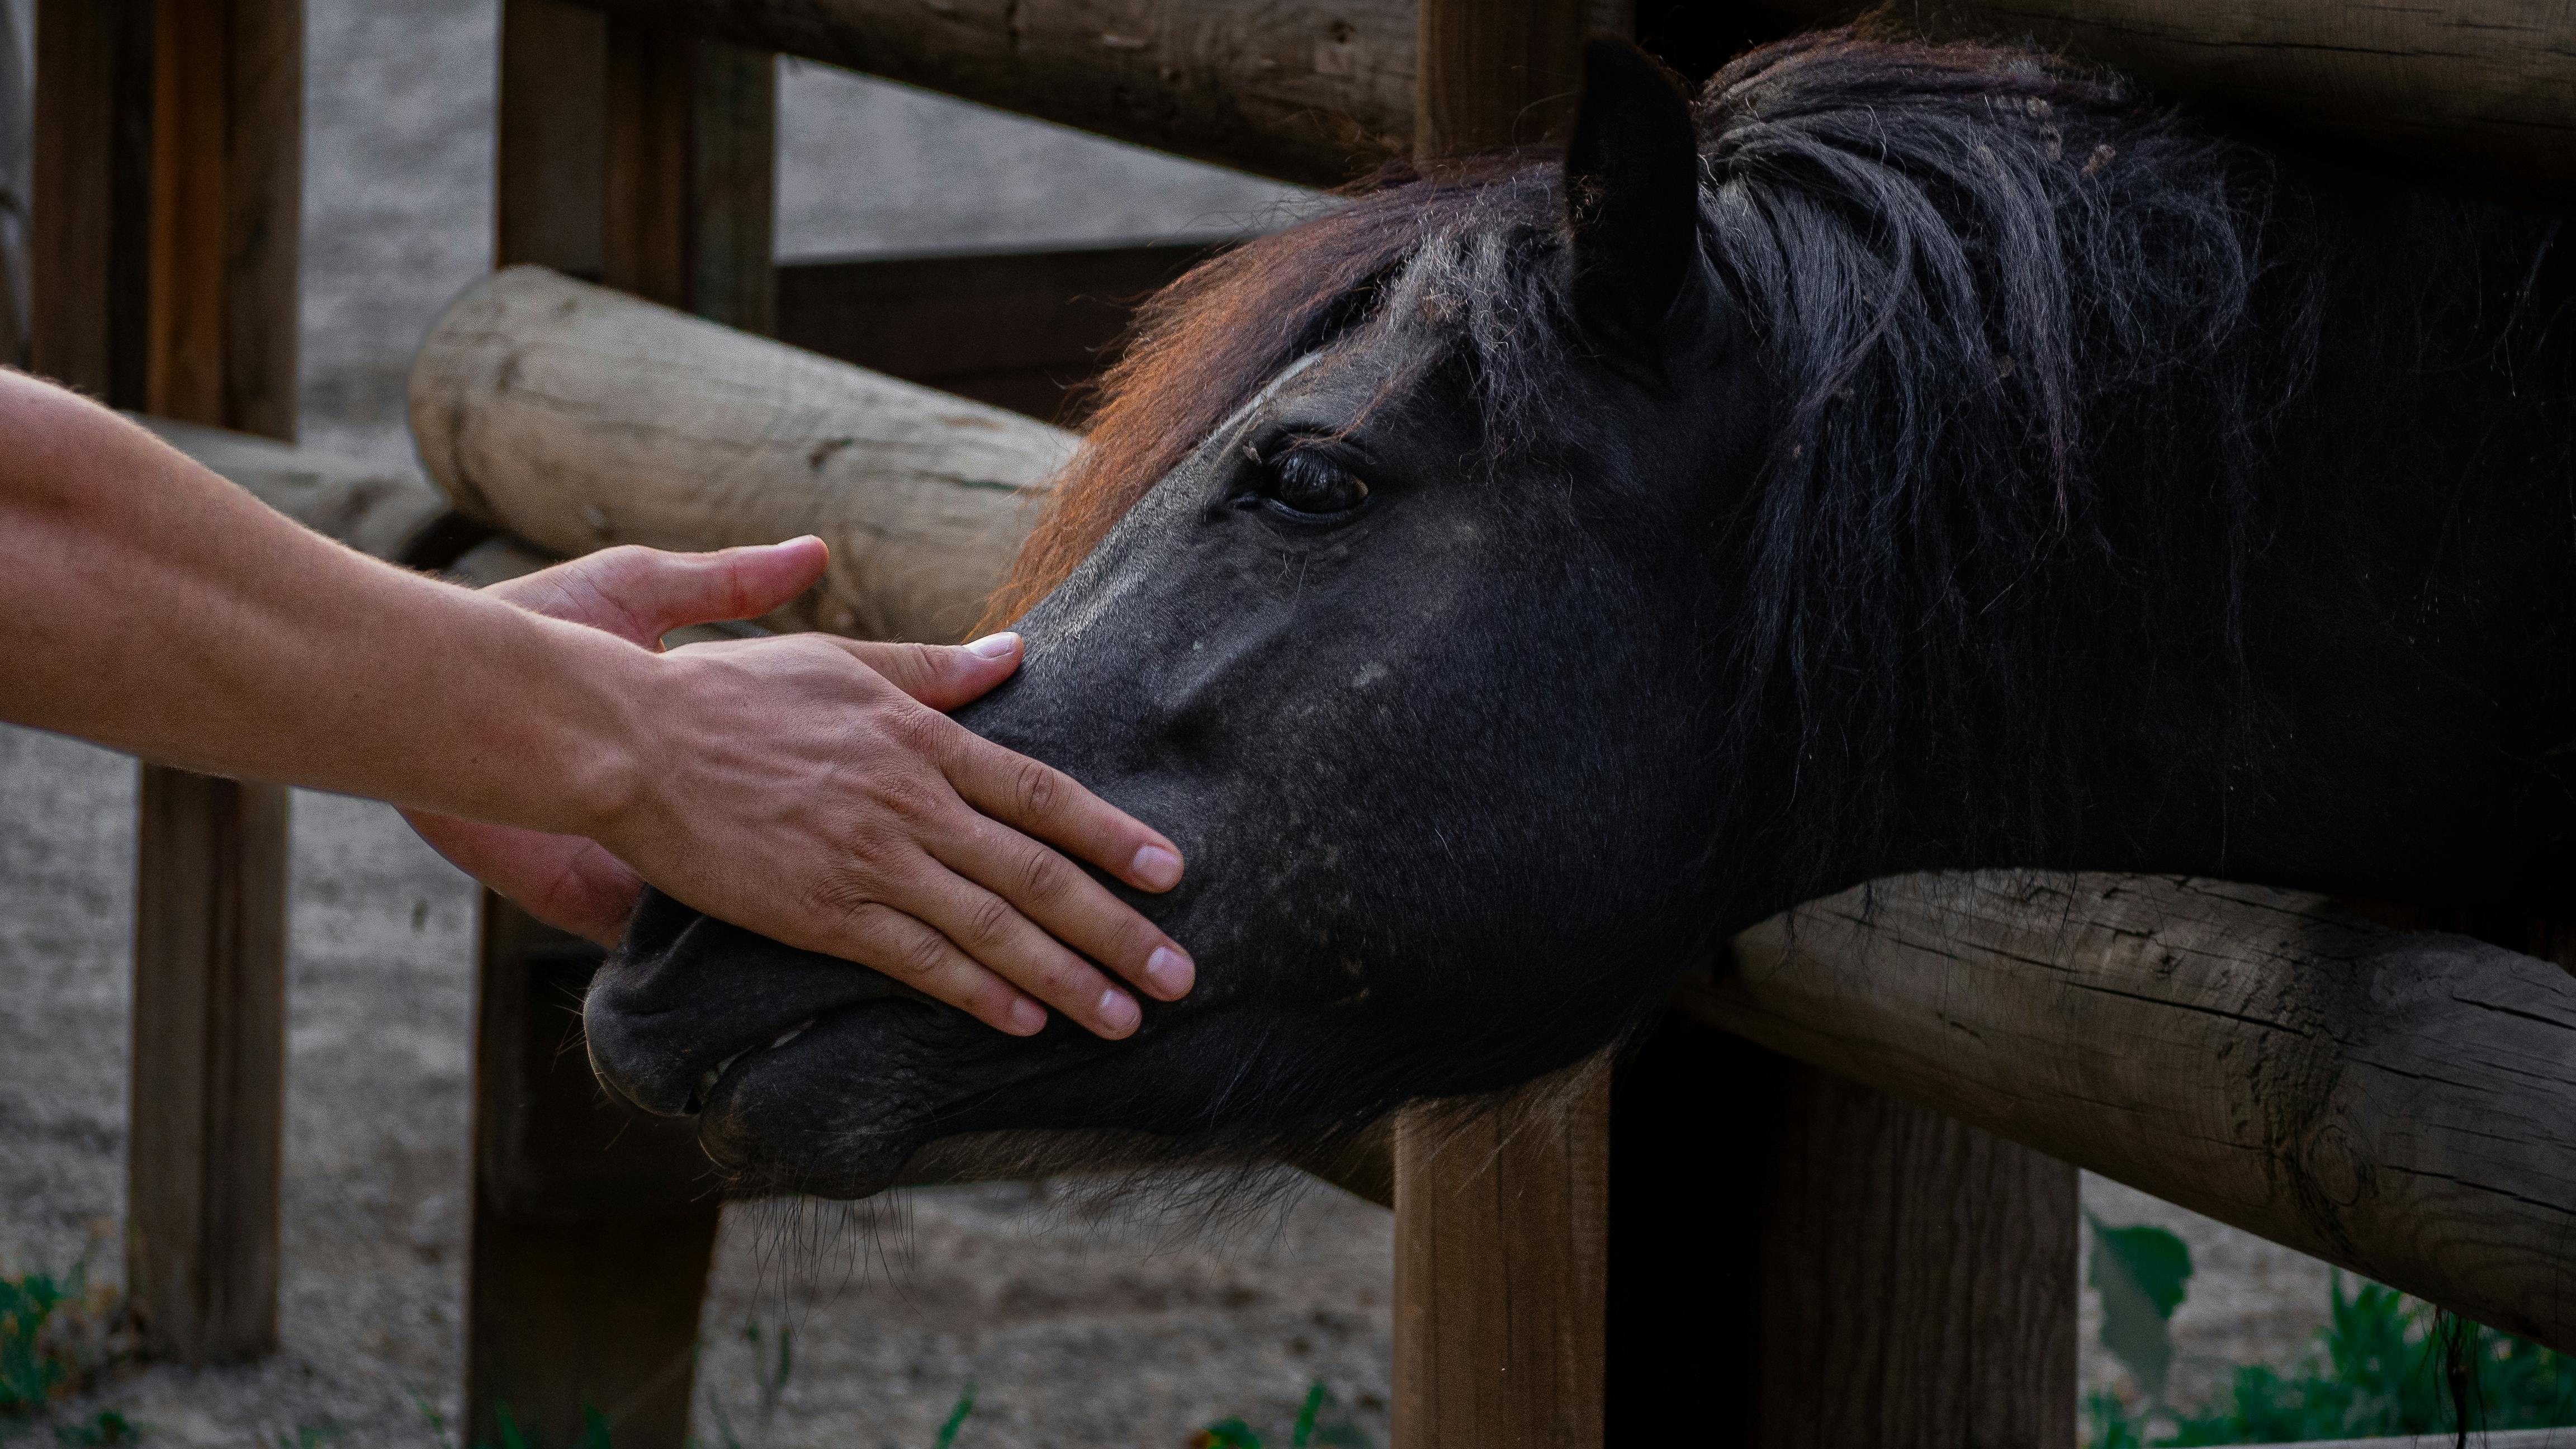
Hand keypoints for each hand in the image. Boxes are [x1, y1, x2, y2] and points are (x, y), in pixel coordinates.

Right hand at [403, 538, 1192, 1037]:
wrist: (630, 742)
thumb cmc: (731, 694)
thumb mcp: (841, 662)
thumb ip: (934, 669)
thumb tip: (1014, 654)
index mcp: (920, 738)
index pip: (1042, 794)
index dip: (1114, 835)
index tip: (1173, 872)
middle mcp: (909, 802)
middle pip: (1037, 873)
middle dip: (1116, 930)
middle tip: (1181, 975)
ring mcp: (866, 861)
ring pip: (990, 928)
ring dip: (1066, 977)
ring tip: (1124, 1018)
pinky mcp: (819, 913)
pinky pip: (915, 960)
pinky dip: (976, 991)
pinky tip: (1023, 1019)